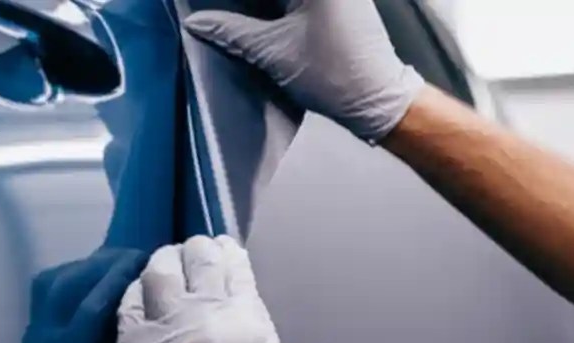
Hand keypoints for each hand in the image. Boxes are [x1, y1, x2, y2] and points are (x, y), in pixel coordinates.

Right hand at [0, 247, 147, 342]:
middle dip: (101, 260)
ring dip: (104, 267)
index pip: (57, 285)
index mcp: (41, 340)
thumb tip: (144, 323)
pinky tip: (132, 282)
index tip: (127, 258)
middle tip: (140, 255)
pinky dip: (105, 292)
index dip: (93, 265)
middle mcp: (37, 338)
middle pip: (60, 278)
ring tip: (139, 262)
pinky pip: (81, 317)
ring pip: (66, 287)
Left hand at [116, 236, 299, 342]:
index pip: (233, 263)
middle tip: (187, 257)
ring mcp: (166, 330)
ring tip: (160, 271)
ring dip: (160, 264)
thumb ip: (256, 320)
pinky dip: (135, 292)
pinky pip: (129, 301)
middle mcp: (208, 317)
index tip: (218, 250)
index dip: (224, 251)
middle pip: (196, 257)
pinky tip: (139, 300)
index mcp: (247, 321)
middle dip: (192, 251)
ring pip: (158, 269)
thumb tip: (238, 284)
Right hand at [184, 0, 425, 142]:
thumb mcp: (272, 52)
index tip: (209, 7)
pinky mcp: (339, 2)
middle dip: (245, 4)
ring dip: (260, 6)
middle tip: (217, 13)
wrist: (378, 100)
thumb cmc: (331, 75)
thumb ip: (231, 32)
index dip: (235, 1)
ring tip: (231, 15)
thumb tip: (195, 22)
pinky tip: (253, 14)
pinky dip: (276, 6)